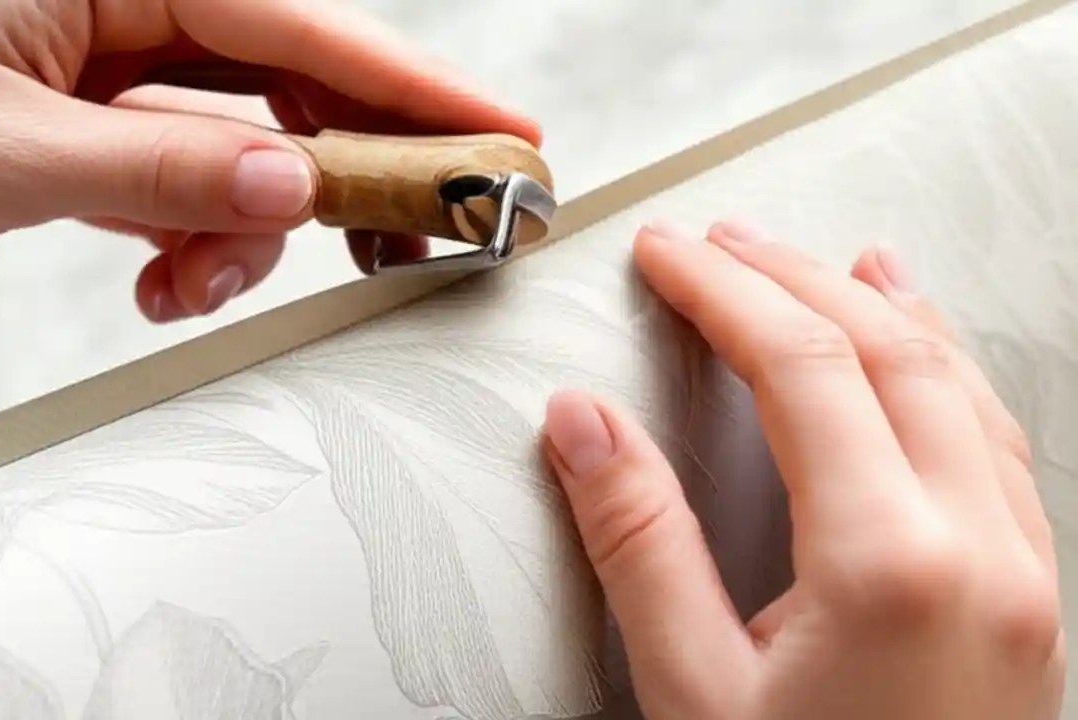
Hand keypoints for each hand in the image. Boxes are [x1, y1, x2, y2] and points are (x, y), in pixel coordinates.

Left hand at [0, 0, 536, 321]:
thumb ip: (157, 168)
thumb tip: (292, 183)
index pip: (299, 28)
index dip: (414, 89)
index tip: (501, 139)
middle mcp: (123, 0)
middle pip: (292, 78)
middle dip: (344, 169)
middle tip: (401, 244)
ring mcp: (106, 58)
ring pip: (240, 139)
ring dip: (242, 227)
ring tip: (189, 286)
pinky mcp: (87, 111)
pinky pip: (180, 169)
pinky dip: (189, 233)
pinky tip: (160, 276)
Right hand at [543, 221, 1064, 718]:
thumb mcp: (694, 695)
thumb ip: (638, 544)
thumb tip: (582, 424)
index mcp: (889, 562)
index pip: (801, 368)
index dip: (724, 292)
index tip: (667, 255)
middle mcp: (980, 548)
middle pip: (886, 351)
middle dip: (793, 278)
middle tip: (719, 243)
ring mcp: (1024, 570)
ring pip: (959, 384)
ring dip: (882, 309)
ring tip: (830, 260)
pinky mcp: (1035, 597)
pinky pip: (998, 441)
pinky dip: (947, 372)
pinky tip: (923, 358)